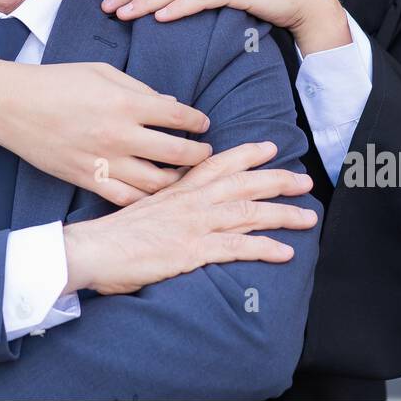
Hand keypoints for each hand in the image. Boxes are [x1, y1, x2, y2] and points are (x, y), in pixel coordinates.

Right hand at [0, 52, 212, 206]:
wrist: (12, 105)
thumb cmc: (57, 81)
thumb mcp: (102, 71)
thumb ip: (139, 89)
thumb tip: (170, 104)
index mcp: (125, 102)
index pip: (178, 116)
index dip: (197, 122)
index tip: (202, 124)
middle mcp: (119, 135)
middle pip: (176, 153)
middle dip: (198, 154)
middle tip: (204, 152)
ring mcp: (103, 162)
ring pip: (155, 184)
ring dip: (176, 181)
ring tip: (182, 175)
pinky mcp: (86, 179)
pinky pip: (125, 198)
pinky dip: (144, 198)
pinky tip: (152, 191)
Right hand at [62, 140, 316, 295]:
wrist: (92, 250)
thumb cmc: (111, 231)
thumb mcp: (141, 204)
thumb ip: (164, 197)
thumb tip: (176, 199)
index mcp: (178, 188)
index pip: (218, 163)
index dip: (247, 154)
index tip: (270, 148)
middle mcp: (190, 201)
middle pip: (242, 184)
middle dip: (277, 180)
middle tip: (304, 180)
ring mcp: (193, 225)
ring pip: (248, 213)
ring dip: (282, 213)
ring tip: (308, 217)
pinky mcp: (192, 250)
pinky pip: (237, 247)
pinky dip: (264, 247)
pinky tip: (285, 252)